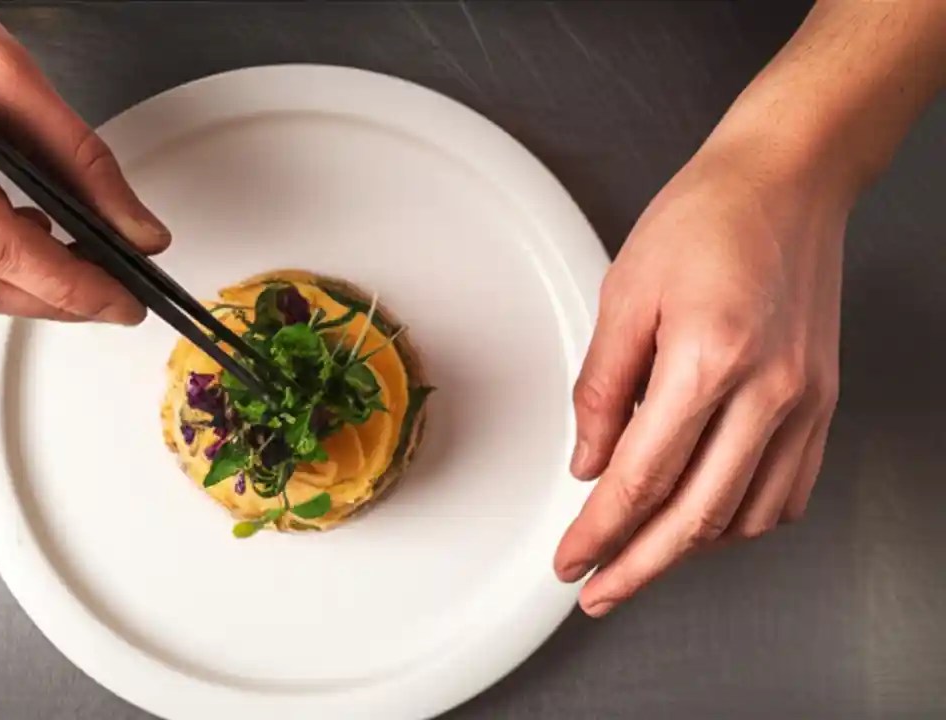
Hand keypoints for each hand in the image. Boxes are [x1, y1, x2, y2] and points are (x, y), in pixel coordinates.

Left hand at [554, 138, 844, 615]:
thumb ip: (602, 388)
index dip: (600, 532)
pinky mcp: (823, 401)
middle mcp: (769, 392)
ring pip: (745, 516)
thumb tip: (588, 464)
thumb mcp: (626, 294)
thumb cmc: (704, 220)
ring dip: (689, 551)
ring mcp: (805, 401)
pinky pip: (787, 491)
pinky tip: (707, 522)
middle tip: (596, 592)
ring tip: (641, 558)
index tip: (570, 561)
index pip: (642, 479)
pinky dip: (743, 522)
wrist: (788, 179)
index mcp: (708, 360)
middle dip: (638, 567)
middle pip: (696, 518)